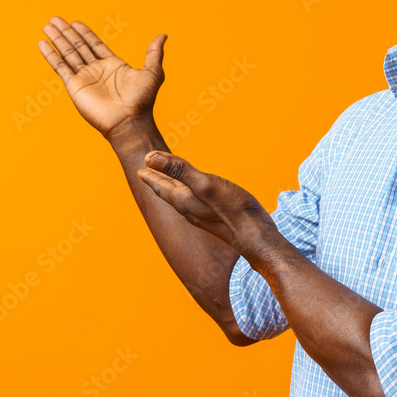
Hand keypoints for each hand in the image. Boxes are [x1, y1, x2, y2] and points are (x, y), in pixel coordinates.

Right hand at [38, 16, 165, 137]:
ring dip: (57, 39)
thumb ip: (154, 53)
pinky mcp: (74, 86)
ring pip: (67, 53)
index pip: (95, 44)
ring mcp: (84, 78)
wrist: (129, 120)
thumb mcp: (152, 72)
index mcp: (112, 65)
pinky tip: (42, 43)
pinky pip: (60, 67)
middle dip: (66, 32)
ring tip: (47, 25)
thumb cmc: (142, 100)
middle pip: (78, 46)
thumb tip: (163, 35)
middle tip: (55, 18)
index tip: (75, 22)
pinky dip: (51, 55)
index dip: (85, 33)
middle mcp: (96, 70)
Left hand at [136, 151, 274, 252]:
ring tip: (167, 181)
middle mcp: (190, 209)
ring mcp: (203, 214)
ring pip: (181, 197)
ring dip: (171, 187)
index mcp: (183, 200)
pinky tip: (196, 194)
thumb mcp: (204, 184)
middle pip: (168, 192)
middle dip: (158, 180)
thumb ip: (179, 170)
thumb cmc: (232, 210)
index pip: (161, 185)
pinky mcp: (216, 217)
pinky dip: (188, 192)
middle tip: (147, 172)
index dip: (151, 174)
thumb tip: (149, 158)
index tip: (141, 165)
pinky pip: (195, 201)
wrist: (255, 238)